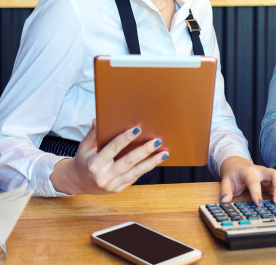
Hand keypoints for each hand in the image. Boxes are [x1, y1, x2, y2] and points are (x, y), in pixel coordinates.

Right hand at [50, 120, 167, 194]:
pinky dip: (146, 169)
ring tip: (164, 153)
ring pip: (136, 172)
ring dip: (152, 162)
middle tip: (157, 141)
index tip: (138, 129)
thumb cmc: (83, 161)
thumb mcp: (84, 147)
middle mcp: (104, 176)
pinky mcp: (118, 189)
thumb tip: (98, 120)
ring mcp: (112, 184)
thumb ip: (92, 135)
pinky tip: (155, 161)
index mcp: (95, 164)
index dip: (125, 138)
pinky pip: (134, 178)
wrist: (77, 182)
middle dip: (145, 150)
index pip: (113, 148)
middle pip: (128, 161)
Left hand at [219, 156, 275, 206]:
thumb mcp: (226, 181)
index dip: (256, 192)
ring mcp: (268, 174)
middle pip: (274, 174)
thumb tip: (225, 200)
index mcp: (248, 172)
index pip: (254, 181)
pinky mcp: (273, 178)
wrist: (238, 166)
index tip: (259, 203)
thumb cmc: (234, 175)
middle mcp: (261, 171)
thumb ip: (225, 191)